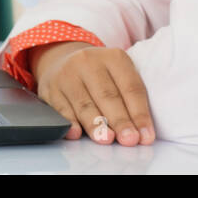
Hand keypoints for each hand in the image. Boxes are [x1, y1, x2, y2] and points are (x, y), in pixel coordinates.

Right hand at [34, 42, 154, 145]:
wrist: (62, 60)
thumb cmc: (99, 73)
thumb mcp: (117, 73)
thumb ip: (129, 97)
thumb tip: (141, 131)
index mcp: (114, 57)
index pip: (131, 87)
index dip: (139, 113)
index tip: (146, 136)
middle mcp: (90, 62)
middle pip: (108, 95)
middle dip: (120, 120)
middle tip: (129, 139)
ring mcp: (68, 75)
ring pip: (84, 104)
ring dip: (96, 125)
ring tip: (107, 139)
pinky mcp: (50, 89)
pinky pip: (61, 109)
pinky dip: (70, 123)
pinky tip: (77, 134)